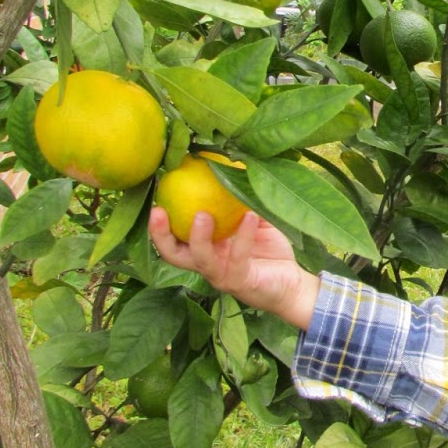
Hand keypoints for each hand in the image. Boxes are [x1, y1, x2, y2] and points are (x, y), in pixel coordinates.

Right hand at [148, 207, 320, 328]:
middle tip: (158, 211)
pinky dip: (244, 237)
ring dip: (199, 238)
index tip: (154, 197)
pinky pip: (239, 259)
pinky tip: (249, 216)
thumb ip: (239, 199)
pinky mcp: (242, 282)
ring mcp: (222, 276)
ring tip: (202, 214)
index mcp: (205, 248)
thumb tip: (230, 164)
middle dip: (161, 235)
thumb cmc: (269, 249)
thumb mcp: (253, 219)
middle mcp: (207, 264)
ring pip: (202, 260)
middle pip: (174, 255)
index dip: (159, 223)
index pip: (174, 239)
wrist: (293, 283)